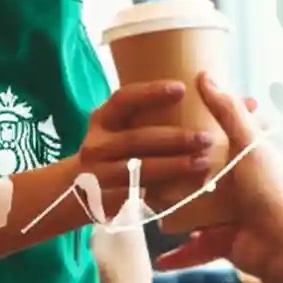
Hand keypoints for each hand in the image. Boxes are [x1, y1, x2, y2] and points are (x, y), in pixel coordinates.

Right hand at [74, 81, 215, 191]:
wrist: (77, 194)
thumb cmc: (112, 153)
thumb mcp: (117, 127)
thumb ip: (146, 111)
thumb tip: (203, 81)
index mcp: (102, 120)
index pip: (123, 100)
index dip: (150, 93)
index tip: (181, 89)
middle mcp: (96, 145)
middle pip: (136, 139)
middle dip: (174, 138)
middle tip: (206, 138)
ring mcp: (99, 175)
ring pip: (139, 171)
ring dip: (173, 167)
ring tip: (203, 163)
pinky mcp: (106, 202)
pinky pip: (139, 196)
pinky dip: (165, 194)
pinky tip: (189, 191)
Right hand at [156, 72, 282, 281]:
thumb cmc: (271, 188)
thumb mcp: (247, 141)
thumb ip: (226, 110)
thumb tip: (204, 75)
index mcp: (245, 158)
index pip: (221, 137)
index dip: (200, 127)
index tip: (173, 118)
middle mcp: (237, 185)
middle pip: (201, 175)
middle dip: (178, 174)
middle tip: (146, 163)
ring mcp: (229, 215)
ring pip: (194, 212)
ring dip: (173, 212)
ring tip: (144, 203)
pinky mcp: (221, 242)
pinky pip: (196, 249)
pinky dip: (180, 254)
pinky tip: (160, 257)